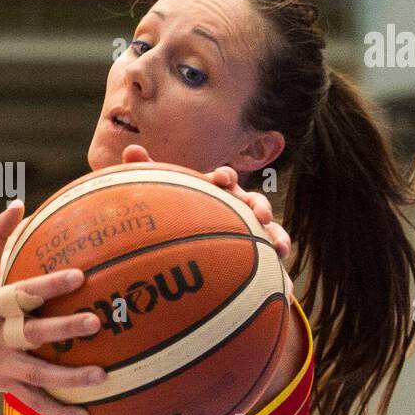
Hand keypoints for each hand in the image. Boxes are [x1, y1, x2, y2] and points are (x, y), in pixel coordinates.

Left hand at [119, 145, 290, 258]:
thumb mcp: (162, 194)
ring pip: (268, 227)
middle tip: (259, 213)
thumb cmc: (178, 212)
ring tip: (279, 247)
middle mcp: (237, 205)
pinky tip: (283, 266)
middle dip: (258, 204)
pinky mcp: (259, 249)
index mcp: (216, 190)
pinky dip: (280, 254)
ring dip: (276, 234)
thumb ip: (147, 172)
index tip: (221, 180)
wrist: (191, 246)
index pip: (223, 179)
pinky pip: (273, 251)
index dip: (225, 178)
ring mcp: (251, 226)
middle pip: (252, 200)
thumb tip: (131, 149)